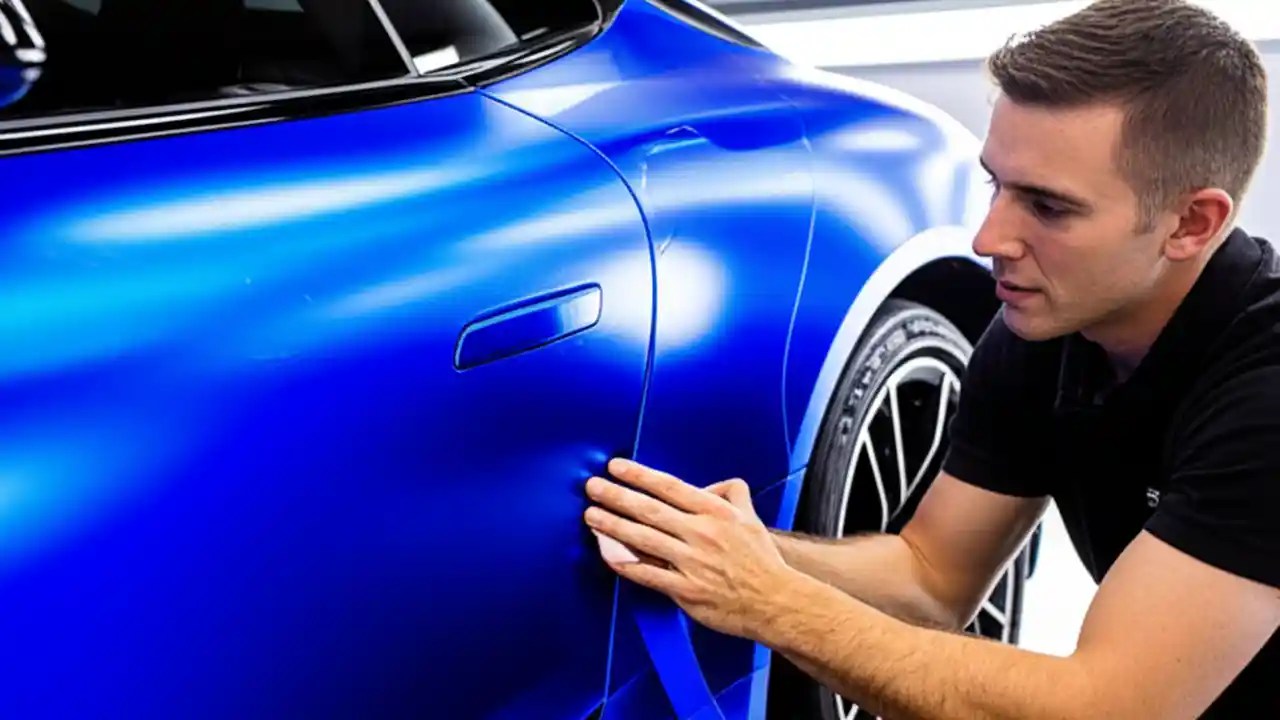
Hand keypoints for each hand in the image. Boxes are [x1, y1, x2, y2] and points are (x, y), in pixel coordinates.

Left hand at [584, 458, 795, 639]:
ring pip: (644, 539)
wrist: (776, 602)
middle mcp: (702, 533)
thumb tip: (713, 485)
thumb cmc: (761, 561)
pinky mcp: (686, 590)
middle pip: (650, 510)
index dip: (640, 475)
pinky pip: (649, 574)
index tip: (617, 466)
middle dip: (617, 496)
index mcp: (716, 512)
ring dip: (613, 526)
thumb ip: (732, 495)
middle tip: (593, 487)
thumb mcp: (751, 517)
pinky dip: (626, 564)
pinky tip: (607, 555)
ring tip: (592, 515)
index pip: (670, 487)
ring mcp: (692, 563)